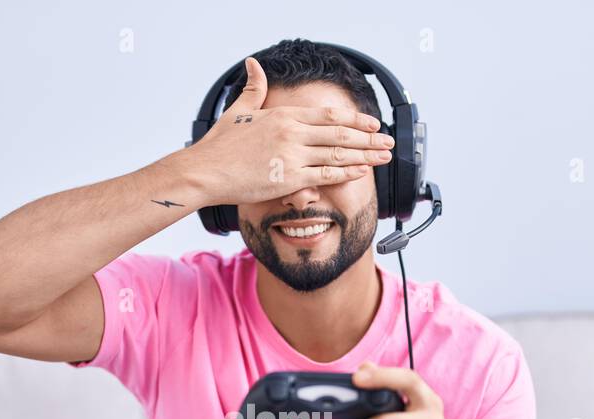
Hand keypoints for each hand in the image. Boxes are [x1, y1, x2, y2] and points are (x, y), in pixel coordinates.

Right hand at [183, 57, 394, 205]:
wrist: (204, 171)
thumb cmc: (219, 144)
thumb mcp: (239, 110)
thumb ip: (253, 88)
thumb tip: (253, 64)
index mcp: (284, 115)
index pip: (328, 115)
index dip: (354, 119)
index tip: (372, 123)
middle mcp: (292, 133)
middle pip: (339, 133)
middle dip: (368, 138)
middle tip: (388, 141)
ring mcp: (291, 156)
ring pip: (337, 154)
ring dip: (364, 155)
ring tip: (383, 157)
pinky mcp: (288, 178)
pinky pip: (324, 175)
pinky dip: (346, 172)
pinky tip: (361, 171)